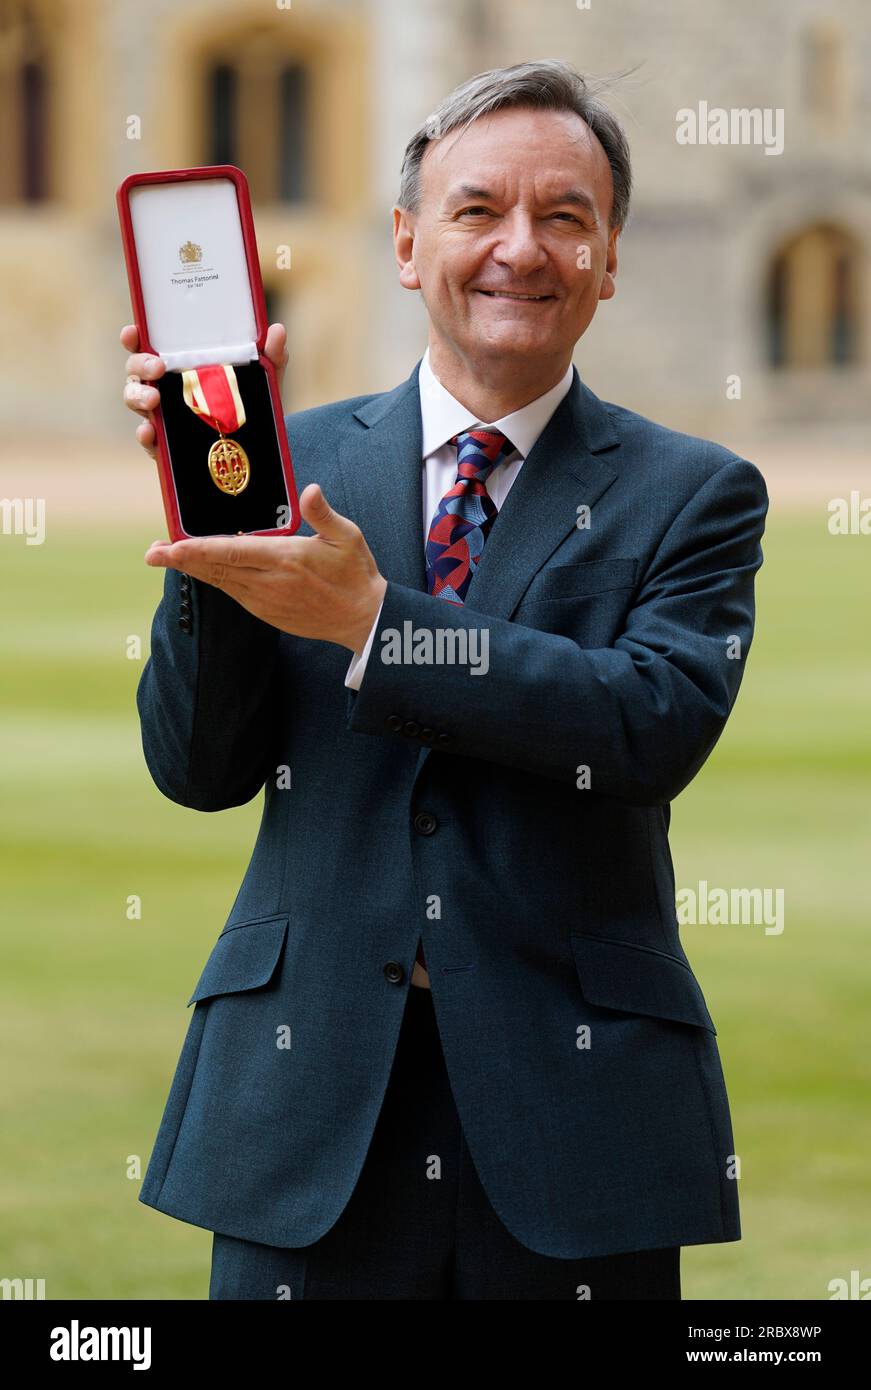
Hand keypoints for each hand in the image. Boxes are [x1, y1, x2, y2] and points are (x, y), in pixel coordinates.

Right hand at [120, 322, 289, 460]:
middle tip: (157, 367)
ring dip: (138, 396)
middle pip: (136, 371)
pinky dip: (146, 435)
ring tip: (153, 399)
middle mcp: (162, 386)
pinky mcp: (164, 444)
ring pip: (135, 400)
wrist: (254, 446)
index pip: (149, 345)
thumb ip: (269, 356)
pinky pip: (148, 439)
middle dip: (140, 365)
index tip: (132, 332)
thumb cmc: (246, 402)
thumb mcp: (261, 379)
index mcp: (179, 364)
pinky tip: (150, 432)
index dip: (134, 337)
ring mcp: (161, 415)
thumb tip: (277, 330)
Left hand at [144, 483, 386, 652]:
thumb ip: (323, 514)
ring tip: (166, 556)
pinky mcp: (266, 612)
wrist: (363, 618)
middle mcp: (269, 583)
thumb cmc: (355, 574)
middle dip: (182, 560)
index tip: (172, 546)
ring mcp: (265, 601)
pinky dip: (213, 579)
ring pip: (220, 582)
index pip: (232, 552)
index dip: (199, 550)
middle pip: (216, 569)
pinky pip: (232, 592)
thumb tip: (309, 489)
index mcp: (285, 560)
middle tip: (151, 552)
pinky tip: (199, 569)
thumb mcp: (348, 537)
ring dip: (193, 569)